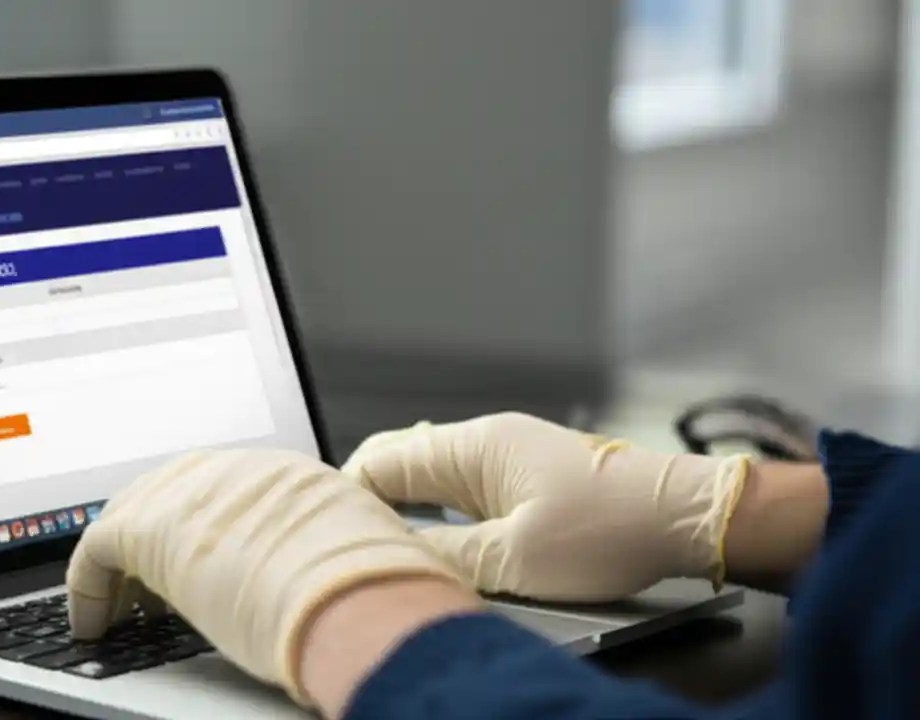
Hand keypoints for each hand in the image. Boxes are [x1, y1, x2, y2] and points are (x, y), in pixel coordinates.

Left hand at [66, 449, 459, 704]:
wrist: (355, 597)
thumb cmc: (371, 593)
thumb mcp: (356, 560)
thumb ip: (333, 558)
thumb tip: (336, 589)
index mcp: (290, 474)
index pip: (228, 492)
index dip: (204, 531)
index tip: (195, 564)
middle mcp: (236, 470)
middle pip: (173, 492)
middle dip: (156, 537)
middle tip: (146, 588)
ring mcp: (190, 490)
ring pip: (133, 515)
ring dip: (123, 565)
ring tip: (117, 610)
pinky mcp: (147, 525)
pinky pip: (98, 551)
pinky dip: (90, 589)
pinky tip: (94, 624)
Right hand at [343, 413, 750, 601]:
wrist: (686, 518)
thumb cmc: (613, 526)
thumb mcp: (517, 556)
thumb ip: (447, 555)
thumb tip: (399, 556)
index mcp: (475, 447)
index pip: (381, 459)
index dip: (350, 496)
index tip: (334, 532)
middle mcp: (485, 443)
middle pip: (400, 463)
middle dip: (370, 501)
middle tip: (349, 543)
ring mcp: (505, 460)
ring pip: (429, 478)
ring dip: (405, 510)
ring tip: (386, 548)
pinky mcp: (524, 481)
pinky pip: (460, 491)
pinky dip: (437, 515)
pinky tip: (434, 544)